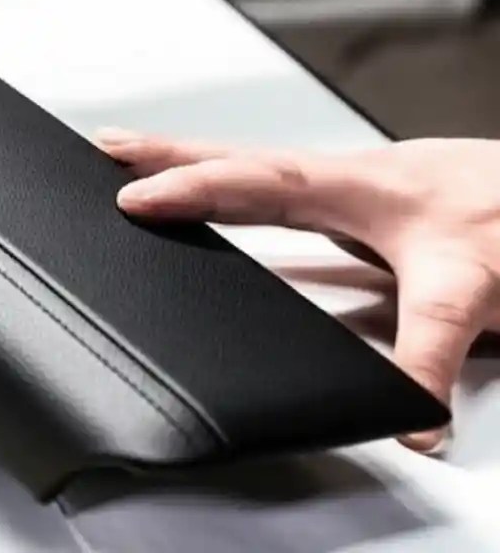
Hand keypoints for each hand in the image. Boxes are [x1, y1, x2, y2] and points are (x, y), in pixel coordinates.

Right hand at [96, 130, 499, 452]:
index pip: (254, 184)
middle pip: (236, 160)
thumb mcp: (473, 287)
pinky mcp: (364, 215)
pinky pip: (281, 203)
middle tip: (102, 147)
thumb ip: (430, 353)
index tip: (133, 199)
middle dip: (165, 152)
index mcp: (356, 183)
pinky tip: (229, 222)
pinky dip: (238, 200)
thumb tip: (405, 416)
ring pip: (254, 176)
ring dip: (194, 172)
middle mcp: (344, 180)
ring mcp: (351, 194)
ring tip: (139, 173)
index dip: (190, 189)